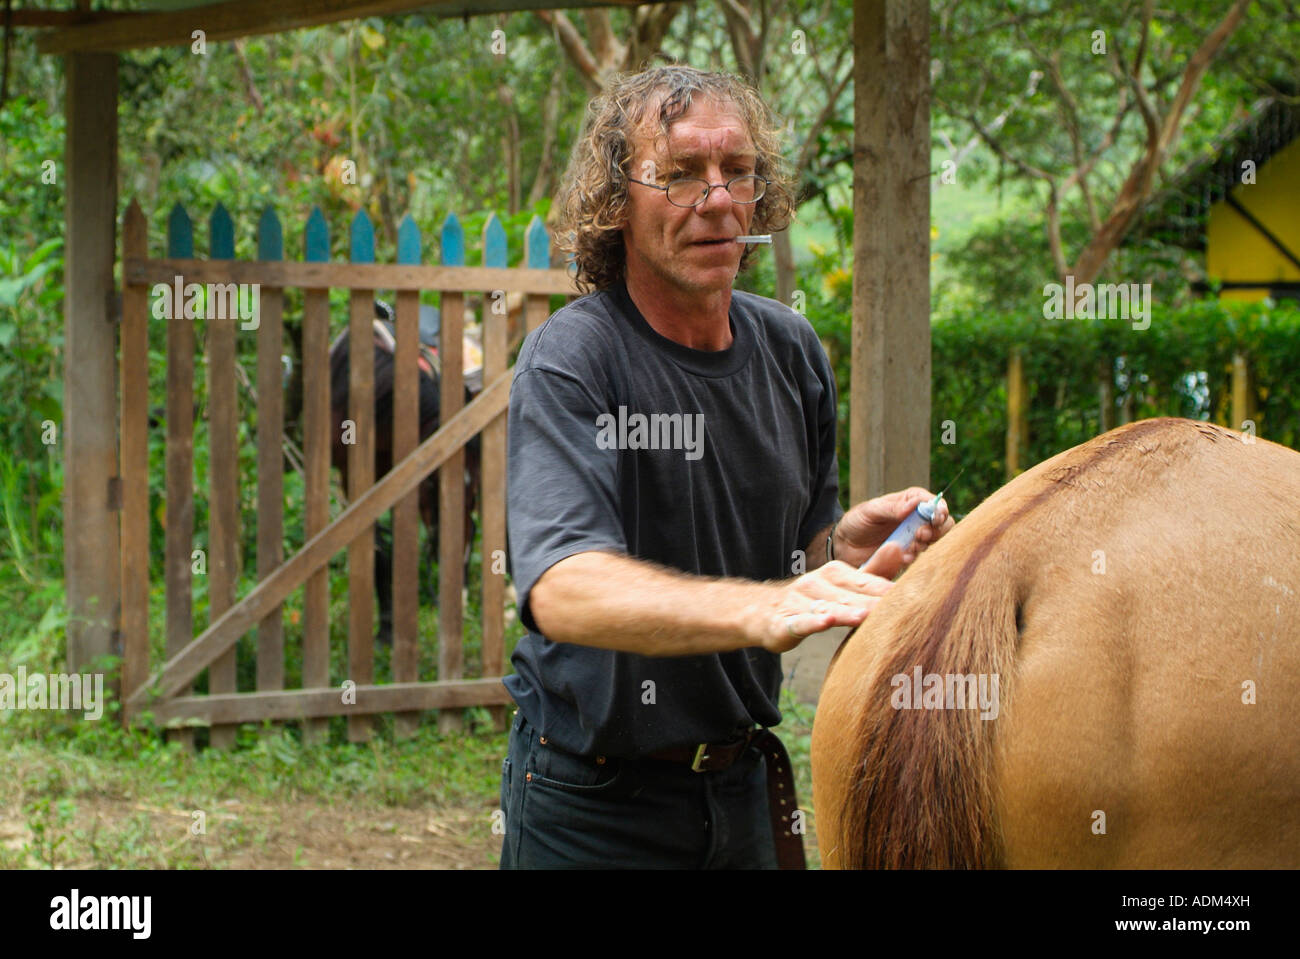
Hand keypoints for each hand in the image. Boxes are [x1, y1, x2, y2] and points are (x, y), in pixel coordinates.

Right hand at [751, 553, 901, 653]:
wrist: (761, 611)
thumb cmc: (811, 601)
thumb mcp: (840, 587)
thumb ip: (871, 574)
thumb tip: (900, 549)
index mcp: (835, 573)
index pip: (867, 582)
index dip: (889, 589)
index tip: (918, 596)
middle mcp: (818, 583)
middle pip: (850, 595)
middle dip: (874, 602)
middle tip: (900, 608)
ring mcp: (800, 601)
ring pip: (827, 607)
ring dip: (846, 611)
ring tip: (865, 615)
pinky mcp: (784, 621)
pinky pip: (800, 621)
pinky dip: (812, 621)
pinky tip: (825, 621)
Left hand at [832, 487, 954, 568]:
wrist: (844, 546)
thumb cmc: (857, 522)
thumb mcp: (870, 511)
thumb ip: (891, 508)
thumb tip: (913, 505)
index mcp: (910, 503)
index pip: (934, 503)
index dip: (939, 510)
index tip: (935, 518)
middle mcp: (916, 521)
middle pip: (943, 524)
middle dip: (937, 530)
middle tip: (921, 535)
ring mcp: (914, 540)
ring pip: (935, 543)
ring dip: (926, 546)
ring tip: (910, 548)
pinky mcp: (909, 556)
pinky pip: (921, 559)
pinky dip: (916, 559)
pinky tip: (904, 558)